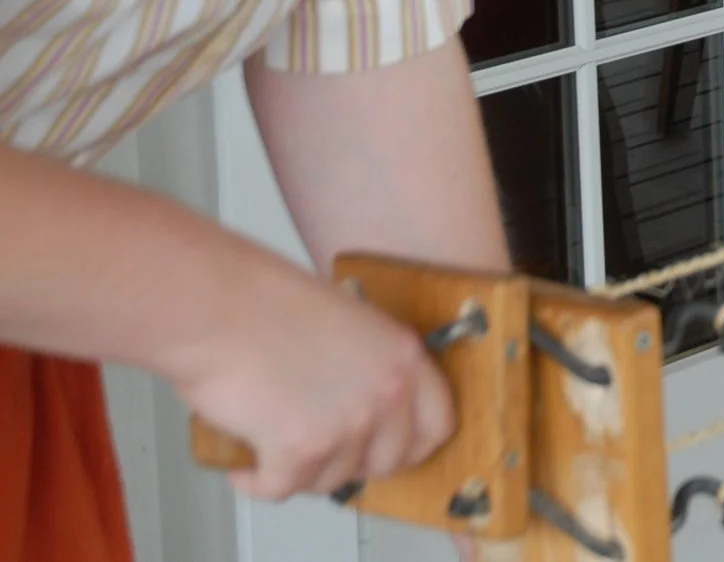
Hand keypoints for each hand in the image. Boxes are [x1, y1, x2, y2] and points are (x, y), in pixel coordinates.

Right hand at [174, 262, 455, 503]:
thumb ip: (369, 366)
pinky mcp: (301, 449)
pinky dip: (256, 482)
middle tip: (321, 451)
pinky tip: (244, 465)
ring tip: (272, 444)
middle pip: (389, 462)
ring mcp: (348, 423)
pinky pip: (281, 489)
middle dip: (353, 463)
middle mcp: (387, 391)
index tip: (388, 448)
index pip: (438, 424)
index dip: (409, 444)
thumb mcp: (349, 324)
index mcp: (404, 355)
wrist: (217, 306)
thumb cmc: (266, 303)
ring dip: (301, 471)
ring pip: (333, 480)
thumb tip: (366, 409)